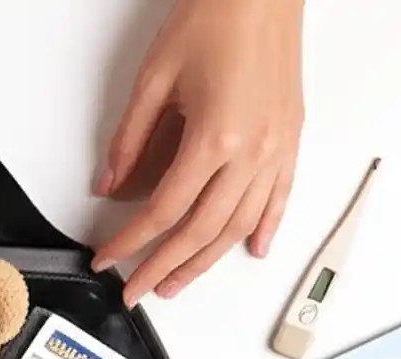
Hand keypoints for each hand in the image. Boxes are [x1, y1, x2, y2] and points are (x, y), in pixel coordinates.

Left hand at [92, 0, 304, 304]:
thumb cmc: (215, 17)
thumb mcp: (155, 79)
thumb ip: (130, 140)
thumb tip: (109, 183)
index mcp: (215, 137)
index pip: (163, 210)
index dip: (131, 242)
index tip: (109, 258)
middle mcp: (253, 151)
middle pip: (201, 230)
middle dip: (164, 267)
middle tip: (139, 289)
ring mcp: (278, 148)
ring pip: (240, 225)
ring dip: (207, 260)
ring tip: (178, 281)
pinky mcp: (291, 139)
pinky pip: (280, 198)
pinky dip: (264, 228)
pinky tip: (251, 249)